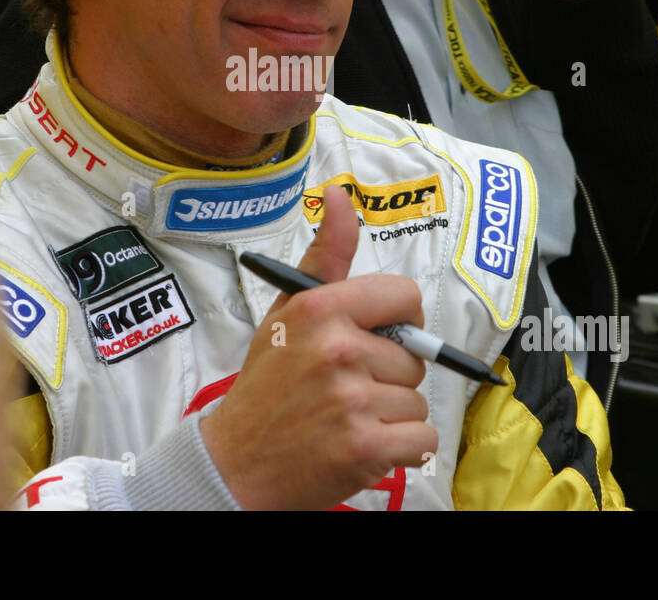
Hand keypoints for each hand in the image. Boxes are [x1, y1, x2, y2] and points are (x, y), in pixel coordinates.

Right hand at [201, 187, 436, 509]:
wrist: (235, 463)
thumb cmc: (266, 385)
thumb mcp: (287, 310)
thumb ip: (325, 256)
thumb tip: (340, 193)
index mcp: (321, 310)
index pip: (403, 297)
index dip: (398, 320)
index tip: (377, 337)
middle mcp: (338, 349)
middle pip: (412, 356)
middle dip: (388, 376)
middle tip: (345, 389)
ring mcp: (353, 401)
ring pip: (417, 401)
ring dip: (392, 416)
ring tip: (348, 419)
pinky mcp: (365, 447)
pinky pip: (422, 440)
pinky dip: (402, 450)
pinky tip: (364, 445)